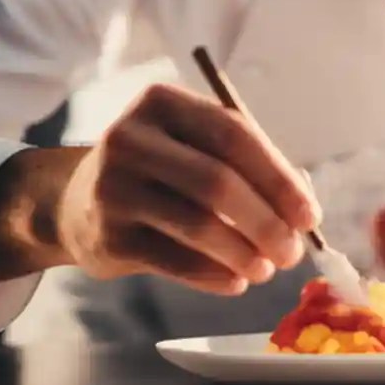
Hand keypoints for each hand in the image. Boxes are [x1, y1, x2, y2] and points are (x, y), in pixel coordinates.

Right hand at [57, 83, 320, 294]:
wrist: (74, 204)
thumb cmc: (160, 173)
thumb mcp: (191, 148)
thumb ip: (245, 166)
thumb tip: (302, 213)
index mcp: (162, 102)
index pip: (233, 134)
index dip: (278, 178)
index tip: (309, 216)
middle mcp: (131, 138)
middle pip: (217, 181)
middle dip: (266, 222)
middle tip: (292, 253)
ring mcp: (113, 187)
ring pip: (198, 225)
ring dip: (244, 254)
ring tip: (266, 270)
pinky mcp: (107, 235)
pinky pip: (174, 260)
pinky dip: (214, 275)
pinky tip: (236, 281)